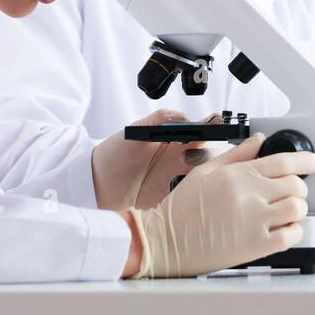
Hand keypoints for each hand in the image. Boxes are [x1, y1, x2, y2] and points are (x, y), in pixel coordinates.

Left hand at [91, 109, 208, 211]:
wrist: (96, 182)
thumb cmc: (114, 152)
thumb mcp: (134, 131)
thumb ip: (159, 119)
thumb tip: (185, 116)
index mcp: (174, 138)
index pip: (200, 130)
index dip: (213, 127)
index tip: (218, 125)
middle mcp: (179, 157)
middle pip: (207, 156)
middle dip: (211, 156)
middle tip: (199, 157)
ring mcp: (175, 177)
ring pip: (202, 178)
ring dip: (204, 178)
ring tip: (197, 178)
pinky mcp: (169, 196)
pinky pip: (188, 197)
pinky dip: (193, 197)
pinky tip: (189, 196)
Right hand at [123, 133, 314, 277]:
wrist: (164, 241)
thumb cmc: (181, 208)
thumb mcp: (206, 171)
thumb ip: (237, 154)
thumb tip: (259, 139)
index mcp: (238, 174)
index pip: (284, 160)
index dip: (307, 159)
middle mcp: (249, 195)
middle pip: (296, 185)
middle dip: (299, 187)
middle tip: (291, 192)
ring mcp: (254, 222)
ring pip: (298, 209)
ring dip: (297, 210)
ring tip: (284, 213)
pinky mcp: (255, 246)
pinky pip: (291, 236)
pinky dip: (293, 232)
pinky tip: (281, 230)